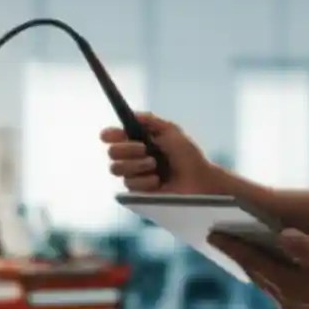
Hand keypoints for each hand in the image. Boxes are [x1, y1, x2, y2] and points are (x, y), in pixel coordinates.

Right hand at [101, 113, 224, 194]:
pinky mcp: (136, 193)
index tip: (113, 135)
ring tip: (155, 166)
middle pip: (112, 152)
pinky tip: (158, 181)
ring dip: (138, 165)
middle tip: (144, 149)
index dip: (110, 134)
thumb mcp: (171, 131)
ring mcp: (134, 176)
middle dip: (127, 149)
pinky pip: (129, 184)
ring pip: (117, 168)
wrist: (198, 180)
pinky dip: (145, 181)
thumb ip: (151, 121)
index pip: (113, 136)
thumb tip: (132, 114)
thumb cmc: (188, 156)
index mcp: (138, 141)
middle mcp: (132, 158)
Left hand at [208, 228, 308, 308]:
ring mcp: (299, 308)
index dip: (232, 246)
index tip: (212, 234)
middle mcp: (288, 301)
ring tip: (243, 251)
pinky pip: (282, 289)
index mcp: (288, 286)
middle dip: (239, 256)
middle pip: (256, 274)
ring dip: (255, 267)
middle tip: (220, 239)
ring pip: (269, 283)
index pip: (252, 261)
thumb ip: (301, 245)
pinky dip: (273, 275)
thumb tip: (280, 236)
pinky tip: (275, 268)